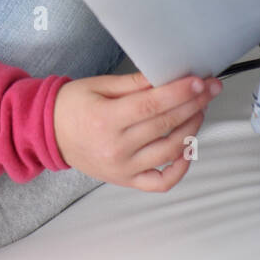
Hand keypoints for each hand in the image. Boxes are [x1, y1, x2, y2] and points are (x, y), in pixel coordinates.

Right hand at [52, 70, 221, 191]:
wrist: (49, 133)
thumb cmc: (72, 104)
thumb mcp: (98, 85)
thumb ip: (134, 83)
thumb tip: (165, 77)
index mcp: (105, 119)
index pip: (152, 105)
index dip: (179, 93)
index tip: (200, 82)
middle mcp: (116, 147)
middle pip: (165, 125)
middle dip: (193, 104)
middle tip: (210, 89)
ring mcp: (123, 168)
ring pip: (170, 151)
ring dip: (191, 129)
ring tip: (199, 110)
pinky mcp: (126, 180)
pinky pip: (161, 182)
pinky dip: (180, 169)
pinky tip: (188, 149)